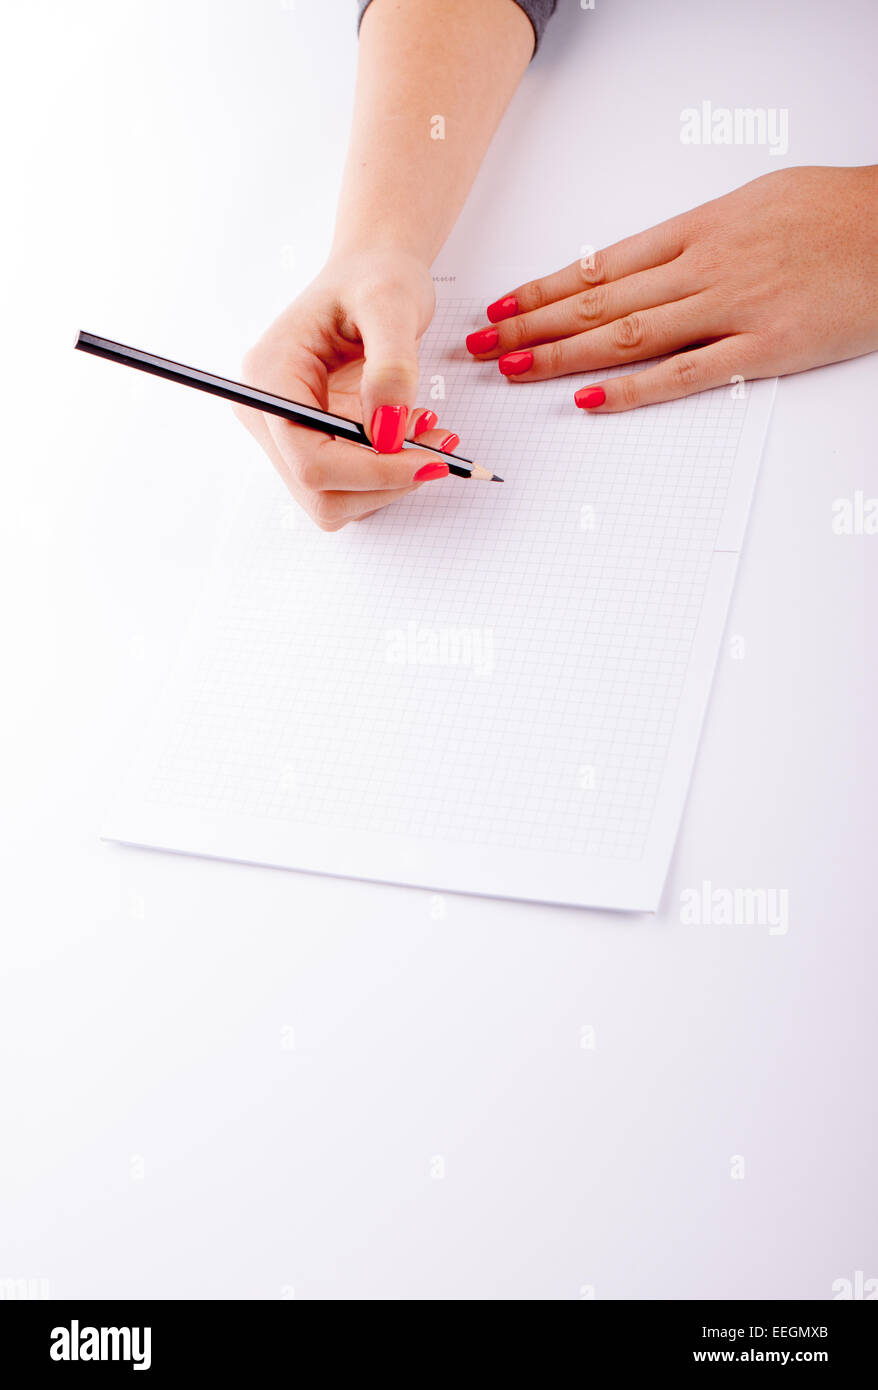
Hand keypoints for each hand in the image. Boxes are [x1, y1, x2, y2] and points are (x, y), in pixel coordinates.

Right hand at [236, 250, 459, 528]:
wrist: (373, 274)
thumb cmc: (375, 277)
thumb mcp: (391, 304)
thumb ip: (391, 368)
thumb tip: (388, 434)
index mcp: (268, 377)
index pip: (308, 459)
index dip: (371, 472)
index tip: (430, 461)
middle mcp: (267, 414)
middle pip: (319, 491)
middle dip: (385, 482)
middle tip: (441, 452)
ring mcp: (288, 435)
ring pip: (335, 500)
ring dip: (391, 483)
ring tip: (431, 435)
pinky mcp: (316, 445)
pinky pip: (351, 486)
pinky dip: (390, 475)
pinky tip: (413, 435)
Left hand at [466, 166, 877, 409]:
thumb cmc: (835, 211)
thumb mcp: (756, 203)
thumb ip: (699, 237)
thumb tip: (646, 262)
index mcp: (698, 229)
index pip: (600, 263)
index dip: (543, 287)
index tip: (502, 304)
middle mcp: (702, 267)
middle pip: (597, 300)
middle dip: (530, 325)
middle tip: (480, 344)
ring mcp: (730, 308)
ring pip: (625, 334)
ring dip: (560, 354)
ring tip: (511, 368)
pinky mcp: (763, 347)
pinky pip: (684, 374)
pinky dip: (632, 389)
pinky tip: (588, 400)